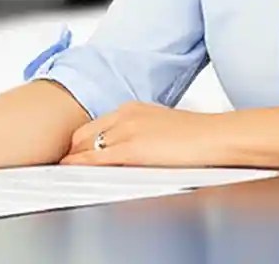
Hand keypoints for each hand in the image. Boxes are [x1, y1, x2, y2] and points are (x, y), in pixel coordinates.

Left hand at [60, 102, 224, 166]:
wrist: (215, 136)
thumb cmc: (196, 135)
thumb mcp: (161, 125)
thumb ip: (141, 132)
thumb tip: (133, 146)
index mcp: (133, 108)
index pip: (96, 124)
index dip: (81, 140)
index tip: (74, 150)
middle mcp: (126, 116)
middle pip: (85, 133)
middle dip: (73, 149)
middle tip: (64, 163)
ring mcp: (128, 131)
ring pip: (88, 146)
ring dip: (74, 158)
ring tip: (64, 169)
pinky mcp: (133, 149)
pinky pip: (98, 158)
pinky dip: (81, 164)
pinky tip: (72, 170)